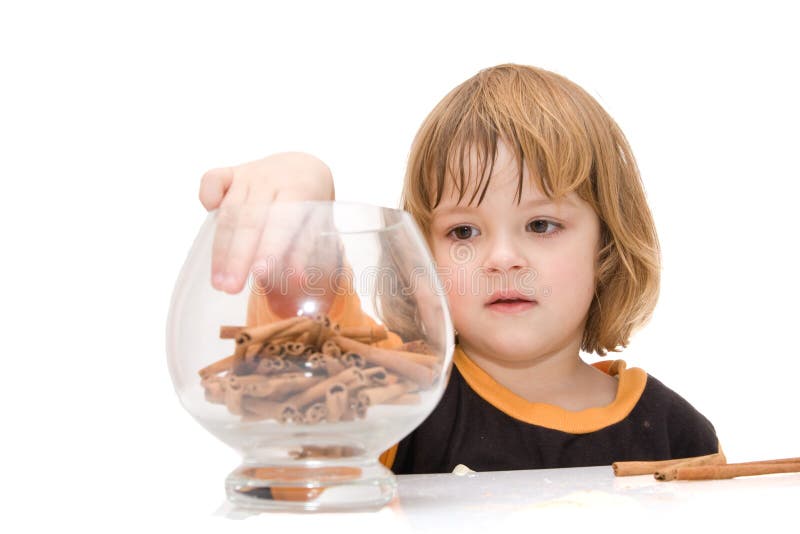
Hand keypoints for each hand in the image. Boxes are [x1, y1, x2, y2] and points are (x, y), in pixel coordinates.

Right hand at [199, 152, 335, 294]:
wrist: (302, 168)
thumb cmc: (308, 205)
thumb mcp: (314, 223)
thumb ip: (302, 251)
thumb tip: (296, 283)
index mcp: (299, 190)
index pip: (281, 221)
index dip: (271, 248)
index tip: (261, 274)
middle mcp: (272, 181)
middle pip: (250, 220)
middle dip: (239, 257)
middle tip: (231, 288)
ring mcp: (249, 175)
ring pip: (230, 211)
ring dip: (221, 248)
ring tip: (218, 281)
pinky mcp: (230, 172)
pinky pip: (213, 179)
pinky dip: (207, 195)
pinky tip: (208, 212)